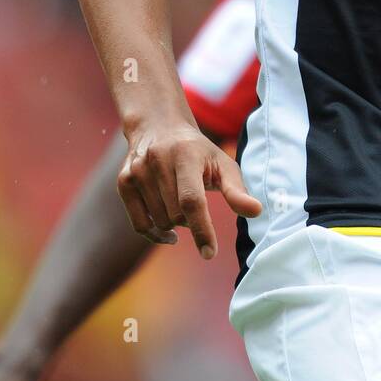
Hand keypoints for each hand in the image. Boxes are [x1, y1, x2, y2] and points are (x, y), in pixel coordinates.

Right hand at [118, 119, 262, 258]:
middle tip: (196, 201)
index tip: (210, 253)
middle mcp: (157, 160)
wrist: (159, 127)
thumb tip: (256, 211)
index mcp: (185, 154)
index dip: (202, 229)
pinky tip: (170, 233)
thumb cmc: (198, 151)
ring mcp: (137, 171)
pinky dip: (156, 234)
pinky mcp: (124, 181)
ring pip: (160, 221)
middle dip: (191, 219)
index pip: (191, 200)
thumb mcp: (222, 163)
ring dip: (175, 223)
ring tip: (180, 200)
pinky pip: (140, 225)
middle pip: (176, 215)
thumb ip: (237, 189)